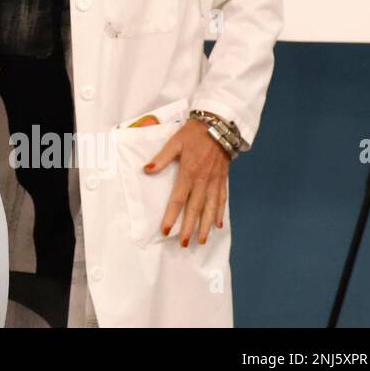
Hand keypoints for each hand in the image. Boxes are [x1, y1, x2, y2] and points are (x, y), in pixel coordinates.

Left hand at [146, 118, 230, 246]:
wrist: (219, 126)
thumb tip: (146, 170)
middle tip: (184, 244)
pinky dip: (220, 213)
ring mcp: (215, 182)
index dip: (171, 216)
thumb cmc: (194, 133)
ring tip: (201, 240)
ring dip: (205, 226)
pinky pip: (222, 200)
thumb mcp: (174, 142)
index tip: (165, 231)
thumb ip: (162, 158)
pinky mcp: (223, 180)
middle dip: (189, 228)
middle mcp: (203, 181)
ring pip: (210, 208)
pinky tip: (218, 224)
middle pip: (195, 209)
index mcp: (189, 173)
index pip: (178, 200)